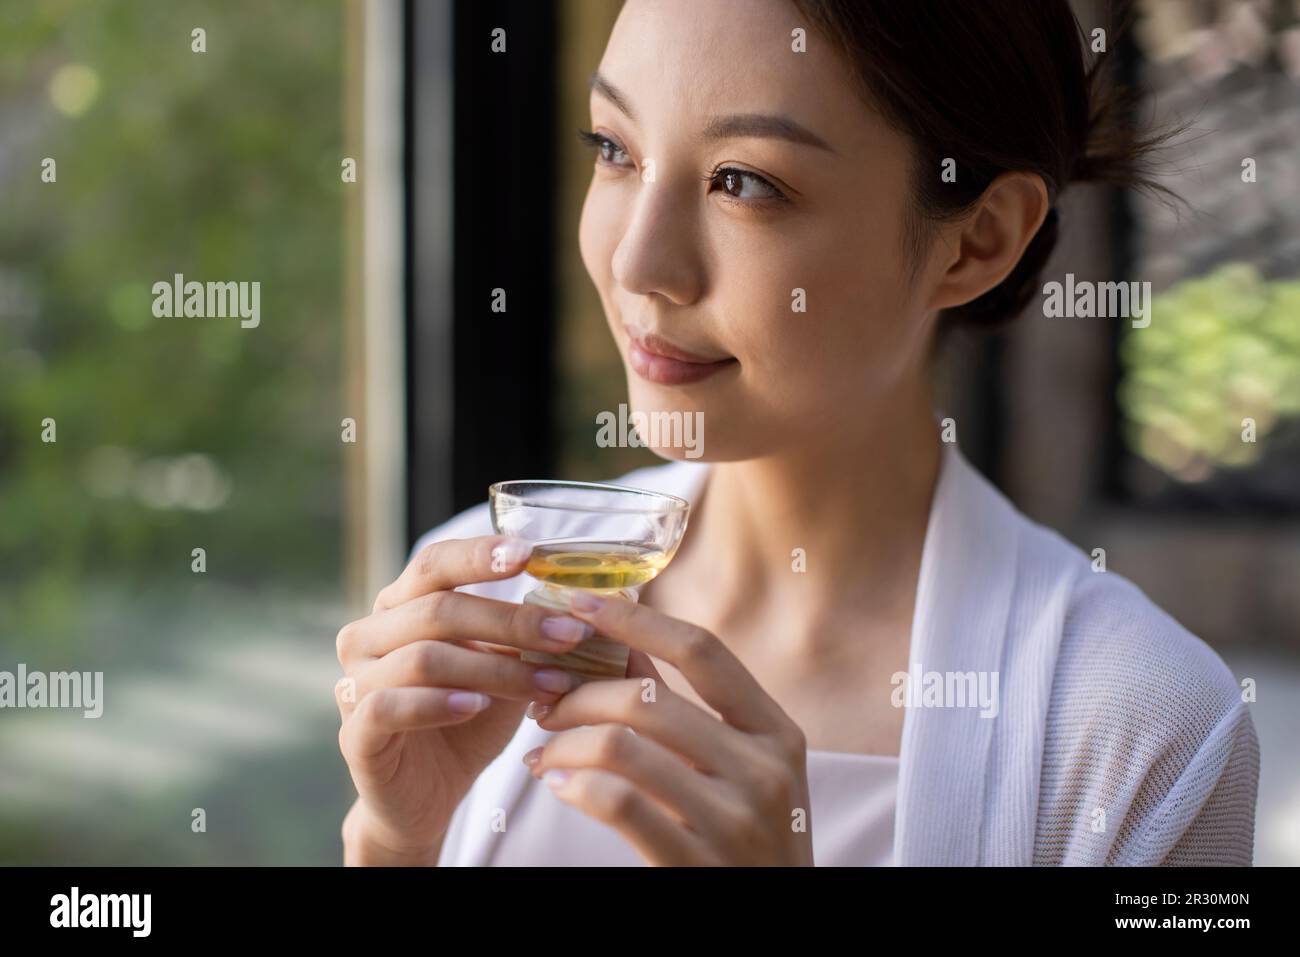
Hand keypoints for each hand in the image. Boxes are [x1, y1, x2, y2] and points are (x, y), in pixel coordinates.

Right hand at [336, 535, 593, 862]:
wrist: (428, 796)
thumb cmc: (468, 720)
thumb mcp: (502, 668)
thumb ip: (522, 635)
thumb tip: (583, 604)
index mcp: (399, 606)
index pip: (433, 564)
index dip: (478, 555)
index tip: (530, 554)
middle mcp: (369, 635)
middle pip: (438, 610)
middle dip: (511, 622)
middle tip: (569, 636)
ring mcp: (354, 682)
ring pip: (424, 658)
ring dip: (495, 669)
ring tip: (547, 684)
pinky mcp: (355, 732)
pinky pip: (390, 705)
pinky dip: (438, 703)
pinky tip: (477, 705)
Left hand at [521, 591, 813, 865]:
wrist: (775, 921)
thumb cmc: (748, 843)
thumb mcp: (741, 769)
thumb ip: (688, 708)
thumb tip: (628, 639)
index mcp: (777, 732)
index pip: (702, 652)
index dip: (639, 620)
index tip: (583, 603)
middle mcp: (764, 769)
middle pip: (648, 698)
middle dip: (578, 694)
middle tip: (544, 704)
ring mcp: (735, 818)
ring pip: (621, 746)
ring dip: (564, 743)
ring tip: (543, 753)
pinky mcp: (698, 862)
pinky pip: (616, 802)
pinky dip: (574, 785)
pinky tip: (558, 785)